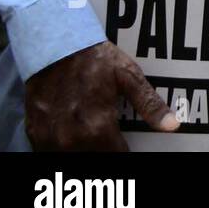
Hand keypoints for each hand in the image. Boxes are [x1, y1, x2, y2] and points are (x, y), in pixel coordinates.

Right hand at [24, 41, 178, 149]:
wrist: (55, 46)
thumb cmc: (95, 59)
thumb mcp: (129, 77)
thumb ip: (150, 105)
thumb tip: (173, 125)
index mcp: (97, 128)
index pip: (117, 158)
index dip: (125, 153)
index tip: (128, 147)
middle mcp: (71, 139)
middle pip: (94, 161)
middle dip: (106, 153)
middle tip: (112, 142)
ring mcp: (49, 138)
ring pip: (71, 160)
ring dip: (85, 153)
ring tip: (94, 140)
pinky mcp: (35, 132)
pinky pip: (48, 153)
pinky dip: (63, 150)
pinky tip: (73, 140)